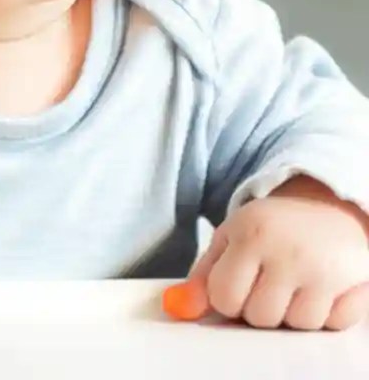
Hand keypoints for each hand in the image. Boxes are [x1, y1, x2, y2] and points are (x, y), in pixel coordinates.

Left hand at [164, 177, 368, 329]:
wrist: (330, 204)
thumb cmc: (273, 226)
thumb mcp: (231, 238)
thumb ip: (203, 276)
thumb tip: (179, 307)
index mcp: (252, 235)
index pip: (224, 298)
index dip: (228, 297)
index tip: (239, 281)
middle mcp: (290, 252)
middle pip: (260, 317)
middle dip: (260, 306)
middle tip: (270, 280)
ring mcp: (327, 270)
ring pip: (297, 325)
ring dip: (294, 312)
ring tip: (297, 283)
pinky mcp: (359, 283)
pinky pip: (334, 324)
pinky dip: (327, 313)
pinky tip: (323, 288)